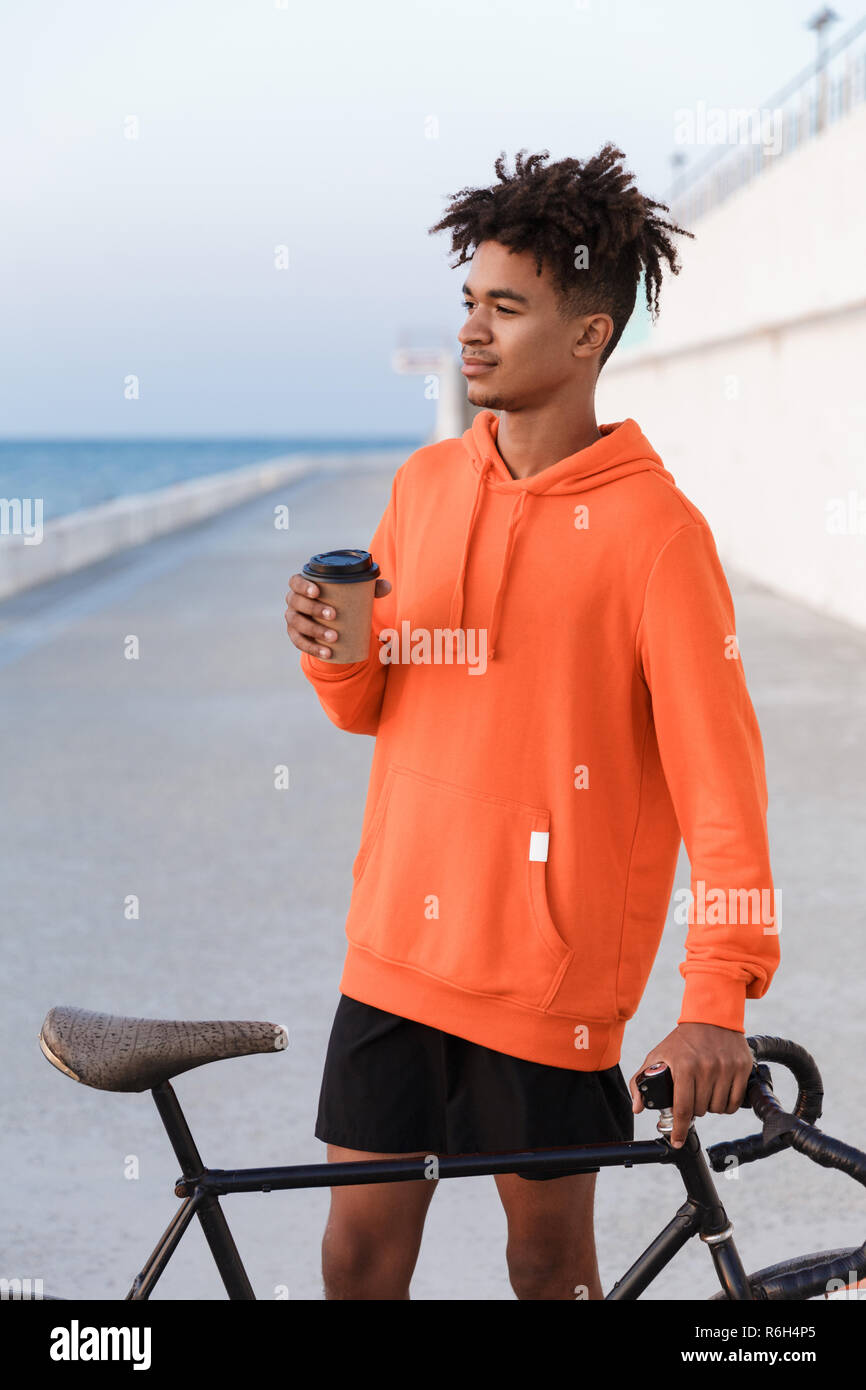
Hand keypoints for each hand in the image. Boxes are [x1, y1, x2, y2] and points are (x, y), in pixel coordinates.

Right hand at [284, 573, 390, 658]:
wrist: (331, 619)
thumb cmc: (341, 599)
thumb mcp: (353, 592)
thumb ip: (370, 587)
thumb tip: (387, 587)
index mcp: (302, 586)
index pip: (295, 582)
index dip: (303, 586)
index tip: (317, 591)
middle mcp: (293, 601)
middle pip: (297, 603)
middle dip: (313, 609)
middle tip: (334, 615)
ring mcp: (293, 619)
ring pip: (298, 625)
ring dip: (315, 632)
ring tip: (334, 637)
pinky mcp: (296, 636)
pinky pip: (300, 643)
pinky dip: (313, 649)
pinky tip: (327, 653)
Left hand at [628, 1023, 753, 1147]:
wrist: (711, 1016)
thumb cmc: (681, 1040)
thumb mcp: (657, 1055)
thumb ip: (641, 1081)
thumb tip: (638, 1107)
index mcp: (684, 1066)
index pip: (682, 1108)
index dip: (679, 1129)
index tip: (677, 1141)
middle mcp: (707, 1068)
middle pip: (700, 1110)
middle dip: (692, 1109)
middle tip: (690, 1097)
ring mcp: (726, 1068)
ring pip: (717, 1109)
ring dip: (709, 1107)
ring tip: (703, 1093)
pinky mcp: (742, 1068)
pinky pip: (734, 1103)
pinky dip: (726, 1105)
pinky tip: (718, 1094)